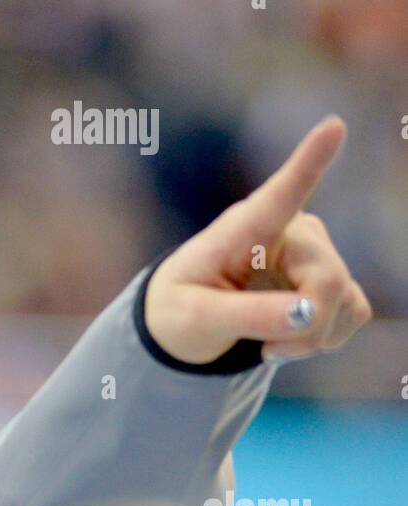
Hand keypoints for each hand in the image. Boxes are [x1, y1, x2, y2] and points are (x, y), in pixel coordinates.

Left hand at [144, 116, 371, 364]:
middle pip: (327, 282)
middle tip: (267, 350)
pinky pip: (354, 312)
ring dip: (313, 338)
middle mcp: (291, 230)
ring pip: (345, 301)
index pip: (279, 195)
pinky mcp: (333, 277)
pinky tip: (293, 336)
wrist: (190, 323)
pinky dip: (326, 337)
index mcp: (244, 228)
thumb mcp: (196, 320)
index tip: (333, 126)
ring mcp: (317, 252)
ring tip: (269, 342)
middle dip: (304, 329)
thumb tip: (306, 315)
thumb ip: (246, 316)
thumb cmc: (181, 310)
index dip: (308, 163)